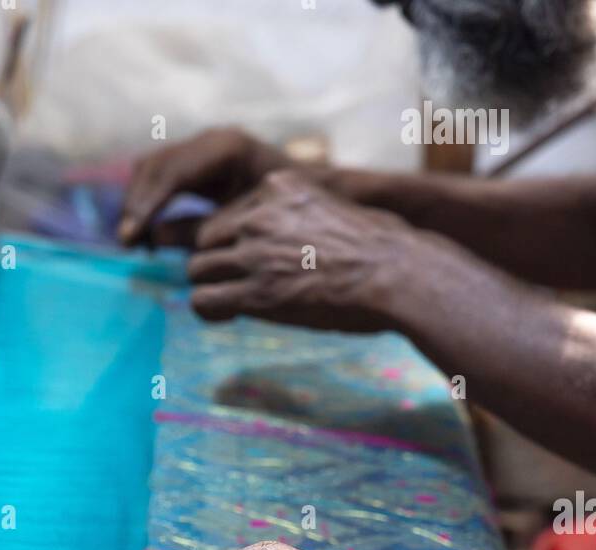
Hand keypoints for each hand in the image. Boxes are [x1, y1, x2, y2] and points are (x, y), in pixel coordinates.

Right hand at [118, 127, 290, 246]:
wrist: (313, 192)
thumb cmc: (290, 210)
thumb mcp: (253, 220)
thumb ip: (209, 228)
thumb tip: (158, 239)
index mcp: (226, 148)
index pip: (173, 171)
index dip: (147, 203)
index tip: (132, 236)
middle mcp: (208, 141)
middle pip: (155, 166)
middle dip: (136, 204)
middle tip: (127, 242)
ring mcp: (199, 150)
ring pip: (150, 170)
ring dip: (136, 205)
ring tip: (134, 242)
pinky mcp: (195, 165)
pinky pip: (158, 179)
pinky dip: (146, 205)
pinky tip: (146, 236)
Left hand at [187, 168, 412, 330]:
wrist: (397, 274)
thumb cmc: (383, 248)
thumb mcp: (338, 207)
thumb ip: (306, 214)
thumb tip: (304, 237)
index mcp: (280, 187)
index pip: (230, 212)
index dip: (235, 241)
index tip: (252, 261)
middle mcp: (260, 215)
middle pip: (206, 239)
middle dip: (217, 263)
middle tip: (235, 285)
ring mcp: (254, 253)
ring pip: (198, 269)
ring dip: (211, 288)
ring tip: (231, 305)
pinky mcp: (255, 292)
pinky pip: (204, 300)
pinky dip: (209, 311)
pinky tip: (227, 318)